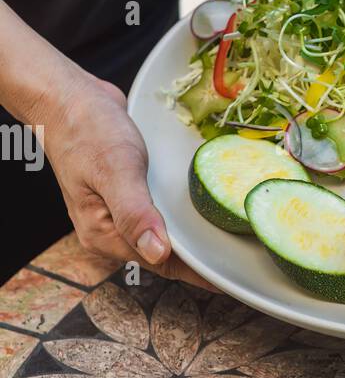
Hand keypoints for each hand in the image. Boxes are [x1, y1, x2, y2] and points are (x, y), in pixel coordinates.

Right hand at [45, 73, 214, 287]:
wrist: (67, 97)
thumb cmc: (86, 129)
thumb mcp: (115, 169)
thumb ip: (134, 213)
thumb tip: (157, 253)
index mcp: (103, 234)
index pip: (162, 265)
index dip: (198, 273)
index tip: (232, 280)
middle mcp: (110, 230)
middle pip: (165, 256)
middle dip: (201, 259)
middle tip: (244, 257)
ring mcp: (118, 213)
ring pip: (164, 234)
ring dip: (193, 236)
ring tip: (234, 238)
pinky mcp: (128, 195)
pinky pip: (160, 212)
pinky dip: (181, 215)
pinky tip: (205, 209)